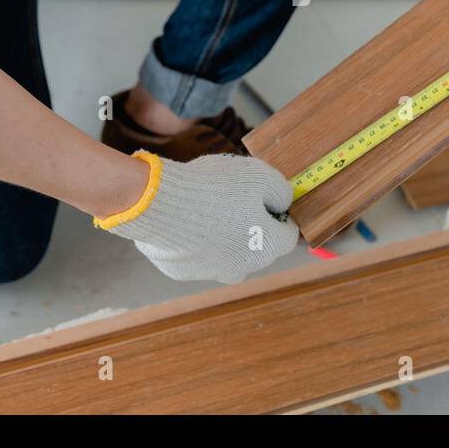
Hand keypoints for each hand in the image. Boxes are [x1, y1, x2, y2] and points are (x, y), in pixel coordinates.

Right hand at [94, 151, 299, 283]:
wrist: (161, 202)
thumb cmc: (215, 188)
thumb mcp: (260, 175)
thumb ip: (281, 190)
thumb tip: (284, 201)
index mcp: (267, 247)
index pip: (287, 235)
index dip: (279, 213)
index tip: (265, 198)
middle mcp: (242, 268)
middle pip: (257, 246)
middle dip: (251, 225)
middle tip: (234, 198)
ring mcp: (211, 273)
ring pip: (227, 253)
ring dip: (223, 234)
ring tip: (207, 207)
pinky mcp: (183, 272)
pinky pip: (197, 255)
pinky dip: (196, 241)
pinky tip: (186, 219)